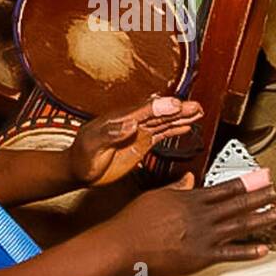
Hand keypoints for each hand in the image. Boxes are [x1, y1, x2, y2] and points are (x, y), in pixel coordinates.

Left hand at [69, 96, 202, 187]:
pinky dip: (175, 128)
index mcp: (119, 120)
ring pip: (163, 121)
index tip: (176, 105)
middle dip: (177, 109)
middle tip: (195, 107)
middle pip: (158, 113)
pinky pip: (162, 133)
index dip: (160, 107)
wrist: (78, 170)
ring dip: (180, 116)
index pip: (143, 111)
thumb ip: (110, 134)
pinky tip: (186, 126)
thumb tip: (130, 124)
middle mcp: (131, 122)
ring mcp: (137, 132)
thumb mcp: (92, 145)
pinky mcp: (141, 142)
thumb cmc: (81, 157)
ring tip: (197, 112)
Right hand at [108, 172, 275, 275]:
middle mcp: (202, 216)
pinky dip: (248, 251)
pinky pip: (230, 254)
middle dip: (263, 196)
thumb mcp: (157, 196)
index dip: (249, 181)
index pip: (227, 187)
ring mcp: (204, 237)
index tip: (265, 175)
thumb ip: (177, 188)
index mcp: (192, 198)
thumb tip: (190, 179)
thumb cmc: (135, 221)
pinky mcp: (201, 257)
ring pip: (241, 225)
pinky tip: (265, 248)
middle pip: (239, 203)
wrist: (124, 245)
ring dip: (264, 218)